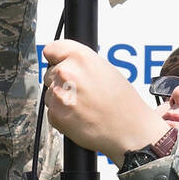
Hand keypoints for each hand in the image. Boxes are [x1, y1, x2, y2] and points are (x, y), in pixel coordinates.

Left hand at [43, 39, 167, 163]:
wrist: (128, 130)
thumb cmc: (123, 103)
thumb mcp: (106, 69)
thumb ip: (82, 63)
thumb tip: (67, 63)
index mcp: (80, 57)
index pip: (51, 49)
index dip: (56, 58)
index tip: (59, 63)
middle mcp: (67, 73)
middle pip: (50, 73)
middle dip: (61, 82)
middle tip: (80, 92)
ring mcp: (59, 95)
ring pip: (49, 93)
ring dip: (60, 99)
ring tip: (83, 106)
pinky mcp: (55, 115)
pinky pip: (51, 111)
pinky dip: (61, 115)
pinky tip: (79, 117)